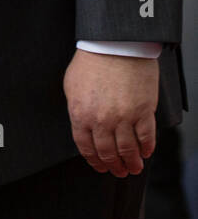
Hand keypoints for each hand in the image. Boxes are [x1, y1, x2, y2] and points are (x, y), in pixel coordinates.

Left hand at [63, 49, 158, 176]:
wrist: (114, 47)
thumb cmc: (92, 61)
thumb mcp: (71, 86)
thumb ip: (76, 109)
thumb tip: (81, 124)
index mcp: (80, 114)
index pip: (85, 146)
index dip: (93, 160)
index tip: (99, 166)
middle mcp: (101, 120)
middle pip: (108, 152)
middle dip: (113, 166)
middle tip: (118, 171)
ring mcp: (124, 118)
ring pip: (128, 150)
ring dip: (131, 162)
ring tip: (133, 168)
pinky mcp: (144, 112)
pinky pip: (146, 137)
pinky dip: (147, 149)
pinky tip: (146, 153)